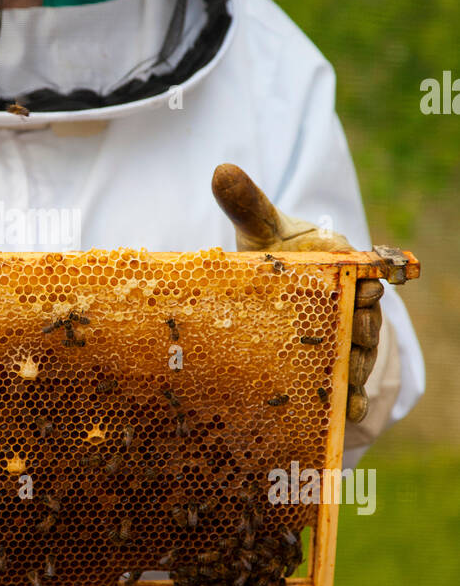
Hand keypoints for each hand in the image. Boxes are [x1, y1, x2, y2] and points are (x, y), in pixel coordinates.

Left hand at [211, 163, 380, 422]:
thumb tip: (219, 169)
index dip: (366, 284)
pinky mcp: (339, 366)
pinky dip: (350, 401)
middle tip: (352, 343)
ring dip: (355, 371)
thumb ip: (246, 204)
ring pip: (360, 354)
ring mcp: (349, 336)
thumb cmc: (276, 257)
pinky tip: (345, 416)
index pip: (364, 274)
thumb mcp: (261, 232)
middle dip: (360, 332)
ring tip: (345, 391)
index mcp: (342, 265)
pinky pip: (349, 384)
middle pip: (365, 319)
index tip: (366, 290)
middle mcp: (353, 301)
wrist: (280, 292)